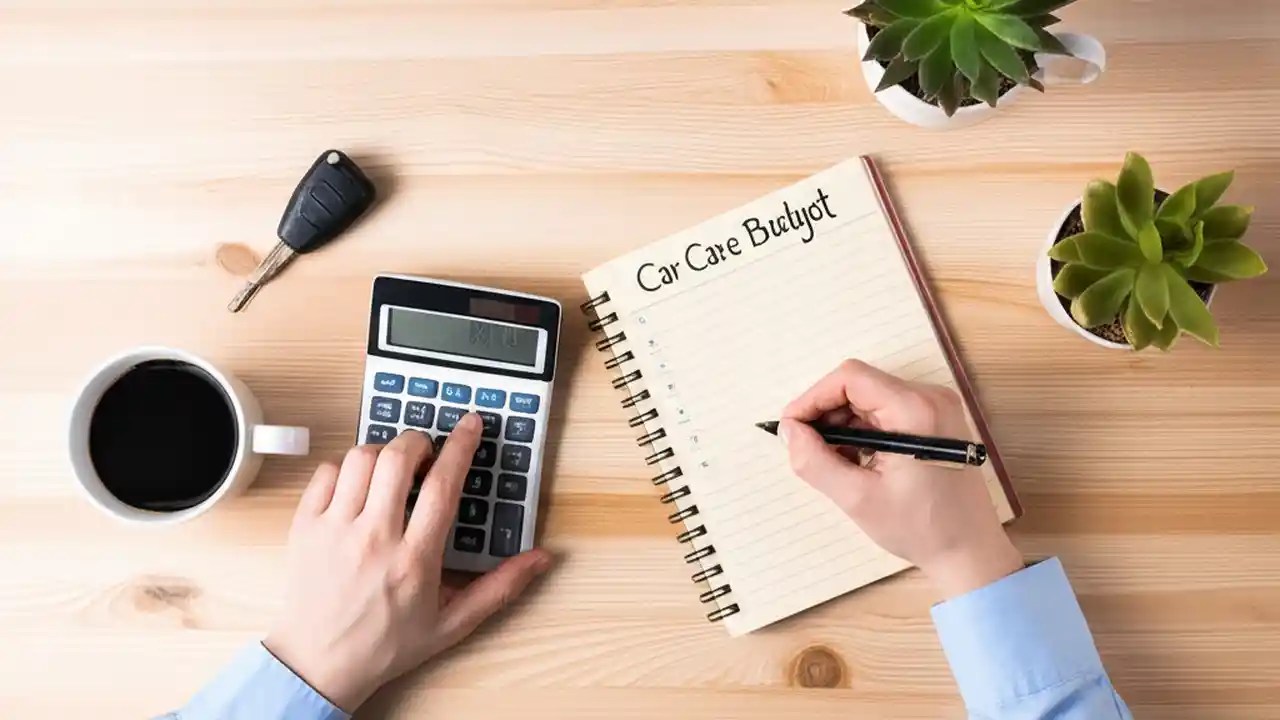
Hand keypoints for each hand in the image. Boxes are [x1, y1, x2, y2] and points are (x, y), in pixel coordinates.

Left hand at [265, 414, 551, 711]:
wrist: (319, 664)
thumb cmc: (386, 645)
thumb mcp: (452, 623)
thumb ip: (500, 588)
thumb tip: (540, 559)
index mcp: (413, 561)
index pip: (442, 486)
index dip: (460, 447)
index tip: (470, 425)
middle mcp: (372, 539)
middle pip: (397, 459)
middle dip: (419, 441)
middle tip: (427, 450)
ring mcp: (334, 530)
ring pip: (360, 459)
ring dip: (383, 452)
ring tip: (393, 468)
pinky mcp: (304, 527)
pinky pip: (325, 473)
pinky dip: (345, 467)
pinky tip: (358, 485)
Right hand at [779, 360, 1021, 599]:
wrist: (970, 552)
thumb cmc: (921, 528)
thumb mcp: (858, 498)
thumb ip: (815, 461)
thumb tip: (789, 432)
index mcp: (915, 410)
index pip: (850, 378)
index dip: (813, 398)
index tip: (792, 428)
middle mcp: (930, 398)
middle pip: (860, 385)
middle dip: (827, 414)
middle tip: (808, 449)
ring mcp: (937, 408)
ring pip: (871, 398)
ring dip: (844, 424)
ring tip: (834, 462)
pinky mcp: (937, 421)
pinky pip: (887, 411)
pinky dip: (864, 430)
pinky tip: (856, 461)